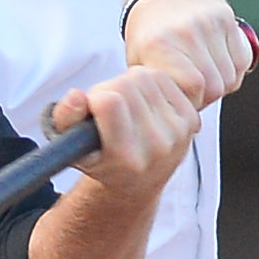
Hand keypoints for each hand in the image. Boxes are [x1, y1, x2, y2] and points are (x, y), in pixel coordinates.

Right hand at [53, 65, 203, 205]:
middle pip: (128, 84)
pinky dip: (150, 83)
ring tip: (125, 106)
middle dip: (111, 87)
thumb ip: (66, 120)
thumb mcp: (72, 146)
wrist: (138, 181)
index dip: (95, 97)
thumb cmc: (100, 159)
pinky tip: (144, 103)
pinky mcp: (192, 119)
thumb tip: (76, 97)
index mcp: (125, 158)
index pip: (109, 102)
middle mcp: (156, 148)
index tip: (93, 109)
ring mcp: (178, 133)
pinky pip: (165, 78)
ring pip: (147, 77)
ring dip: (131, 83)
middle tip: (108, 107)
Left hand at [120, 0, 253, 110]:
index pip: (192, 88)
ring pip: (230, 77)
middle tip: (193, 91)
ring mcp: (209, 22)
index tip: (182, 101)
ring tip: (203, 76)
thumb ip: (155, 91)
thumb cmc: (150, 33)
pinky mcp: (227, 17)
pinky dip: (233, 70)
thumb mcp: (138, 63)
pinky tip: (216, 64)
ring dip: (220, 84)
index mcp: (158, 44)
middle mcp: (185, 31)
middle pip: (214, 86)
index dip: (191, 102)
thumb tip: (174, 120)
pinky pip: (242, 61)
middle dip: (206, 97)